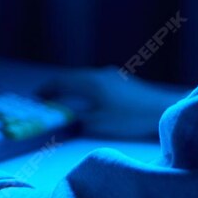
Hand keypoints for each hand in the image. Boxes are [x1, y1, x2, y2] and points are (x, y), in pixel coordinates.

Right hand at [35, 66, 184, 139]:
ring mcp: (111, 75)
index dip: (45, 90)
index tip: (35, 99)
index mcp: (89, 82)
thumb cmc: (130, 117)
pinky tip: (88, 99)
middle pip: (71, 77)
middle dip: (56, 88)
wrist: (162, 108)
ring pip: (84, 78)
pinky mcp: (121, 81)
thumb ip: (78, 119)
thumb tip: (63, 118)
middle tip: (45, 100)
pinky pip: (95, 81)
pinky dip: (84, 88)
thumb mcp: (99, 123)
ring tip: (64, 100)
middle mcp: (98, 74)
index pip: (60, 81)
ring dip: (71, 88)